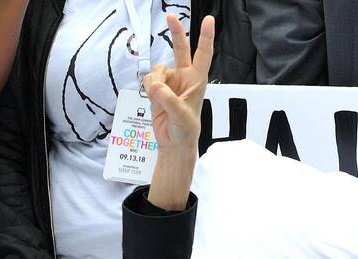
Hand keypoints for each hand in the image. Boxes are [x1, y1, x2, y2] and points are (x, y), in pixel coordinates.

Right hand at [144, 14, 213, 209]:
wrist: (173, 142)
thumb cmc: (184, 131)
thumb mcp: (181, 117)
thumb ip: (168, 99)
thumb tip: (156, 85)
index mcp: (197, 82)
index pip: (203, 55)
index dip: (205, 37)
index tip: (209, 20)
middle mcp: (185, 78)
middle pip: (180, 49)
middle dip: (176, 32)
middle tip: (170, 16)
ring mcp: (171, 81)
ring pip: (157, 69)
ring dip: (154, 82)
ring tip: (160, 100)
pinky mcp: (158, 87)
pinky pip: (148, 79)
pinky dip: (148, 89)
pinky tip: (154, 100)